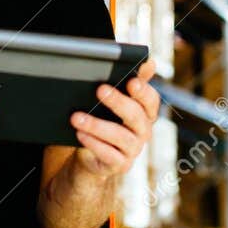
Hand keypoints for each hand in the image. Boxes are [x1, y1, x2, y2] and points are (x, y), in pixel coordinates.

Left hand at [69, 61, 159, 177]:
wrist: (93, 154)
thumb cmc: (106, 120)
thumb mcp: (115, 101)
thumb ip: (131, 82)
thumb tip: (150, 62)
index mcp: (146, 113)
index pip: (151, 101)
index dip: (143, 91)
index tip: (131, 81)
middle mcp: (144, 131)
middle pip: (135, 116)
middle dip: (117, 102)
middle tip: (100, 89)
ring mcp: (133, 149)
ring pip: (119, 136)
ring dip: (96, 125)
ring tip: (77, 117)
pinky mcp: (120, 164)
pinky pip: (108, 155)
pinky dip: (93, 143)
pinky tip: (80, 134)